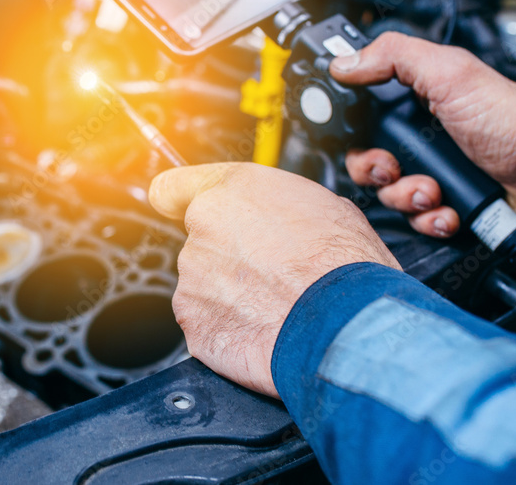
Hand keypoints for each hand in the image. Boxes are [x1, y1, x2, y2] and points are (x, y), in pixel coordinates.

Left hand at [149, 162, 399, 397]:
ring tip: (275, 304)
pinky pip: (205, 321)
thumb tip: (279, 215)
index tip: (178, 209)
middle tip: (270, 273)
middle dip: (228, 258)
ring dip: (229, 295)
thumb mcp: (323, 204)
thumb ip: (277, 204)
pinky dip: (227, 328)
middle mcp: (202, 227)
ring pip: (203, 284)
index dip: (176, 201)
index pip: (172, 187)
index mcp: (231, 190)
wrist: (343, 321)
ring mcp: (193, 276)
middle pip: (201, 242)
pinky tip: (262, 327)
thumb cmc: (342, 263)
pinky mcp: (192, 320)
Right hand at [329, 32, 515, 236]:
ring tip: (434, 190)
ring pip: (388, 194)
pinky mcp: (445, 203)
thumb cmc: (514, 119)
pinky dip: (430, 218)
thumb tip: (344, 61)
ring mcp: (431, 171)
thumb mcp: (451, 73)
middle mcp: (418, 137)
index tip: (357, 136)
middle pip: (365, 160)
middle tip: (394, 168)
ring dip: (407, 196)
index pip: (359, 116)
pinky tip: (449, 209)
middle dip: (376, 170)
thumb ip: (394, 57)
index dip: (350, 130)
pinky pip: (416, 219)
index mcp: (413, 102)